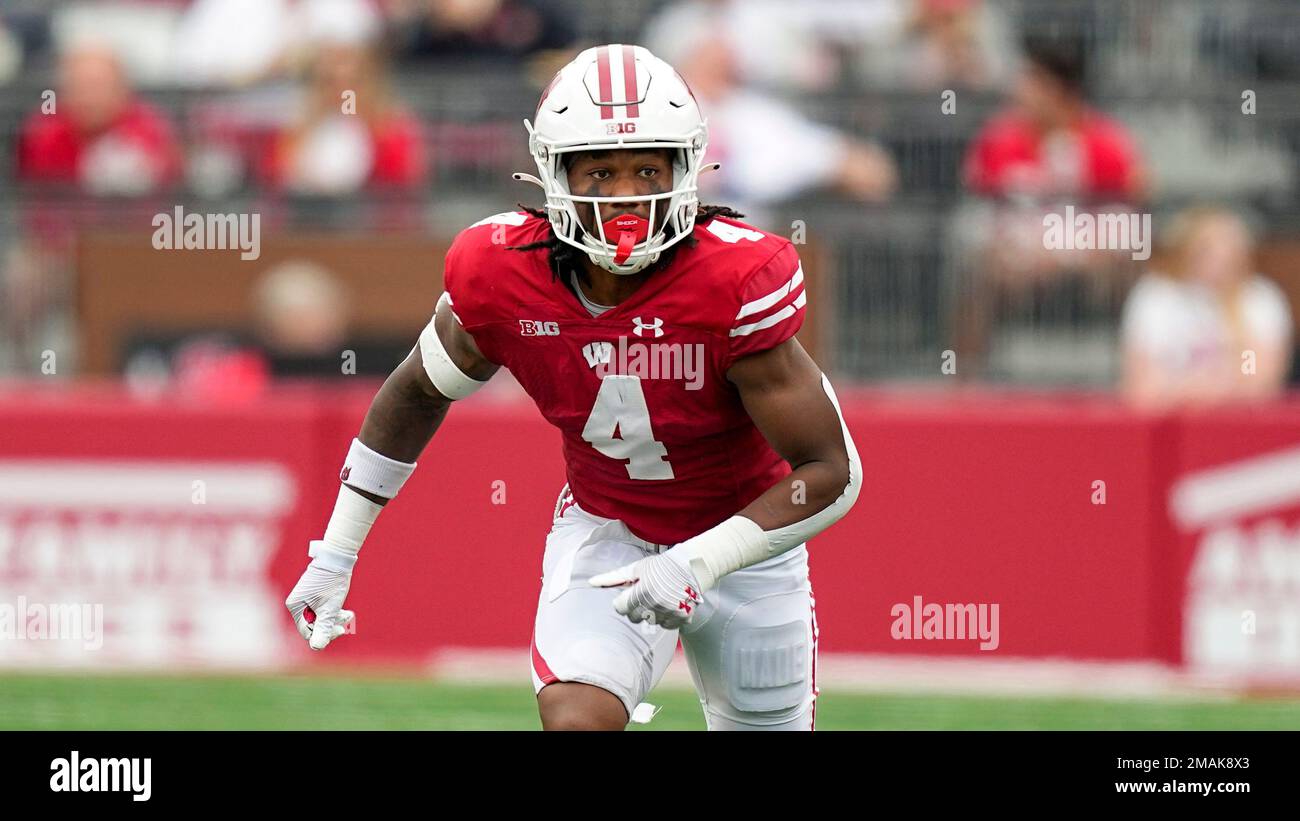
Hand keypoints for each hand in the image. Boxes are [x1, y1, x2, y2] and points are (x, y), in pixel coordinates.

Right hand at [284, 541, 356, 649]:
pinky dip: (334, 612)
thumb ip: (323, 628)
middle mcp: (297, 603)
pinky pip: (322, 610)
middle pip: (313, 625)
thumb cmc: (332, 582)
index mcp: (295, 606)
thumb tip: (317, 647)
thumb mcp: (330, 608)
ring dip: (335, 619)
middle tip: (345, 624)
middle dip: (331, 625)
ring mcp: (305, 599)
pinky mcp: (314, 595)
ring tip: (349, 615)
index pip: (307, 631)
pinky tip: (347, 612)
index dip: (323, 635)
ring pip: (320, 618)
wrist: (338, 557)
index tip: (339, 630)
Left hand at [588, 549, 702, 629]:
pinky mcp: (682, 618)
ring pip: (650, 623)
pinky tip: (670, 603)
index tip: (629, 595)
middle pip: (634, 618)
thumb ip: (614, 577)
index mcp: (642, 592)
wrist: (692, 566)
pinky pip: (666, 625)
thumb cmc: (660, 566)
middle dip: (636, 608)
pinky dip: (666, 617)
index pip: (620, 608)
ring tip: (660, 597)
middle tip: (645, 595)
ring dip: (652, 613)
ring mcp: (670, 613)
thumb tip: (592, 582)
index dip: (623, 601)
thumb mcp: (636, 569)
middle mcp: (656, 605)